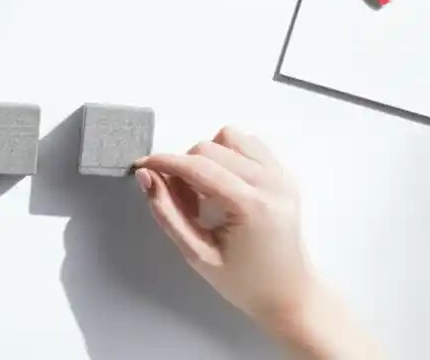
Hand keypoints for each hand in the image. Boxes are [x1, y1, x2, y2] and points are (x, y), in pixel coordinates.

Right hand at [136, 127, 311, 322]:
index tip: (142, 166)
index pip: (198, 166)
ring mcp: (281, 175)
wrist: (287, 293)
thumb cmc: (244, 281)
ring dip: (208, 157)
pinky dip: (229, 154)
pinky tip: (225, 182)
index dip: (164, 162)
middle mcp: (271, 182)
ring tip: (207, 190)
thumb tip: (147, 177)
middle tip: (184, 202)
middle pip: (209, 148)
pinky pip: (249, 143)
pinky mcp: (284, 173)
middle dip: (185, 168)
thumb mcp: (197, 255)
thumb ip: (167, 213)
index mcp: (251, 206)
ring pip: (229, 137)